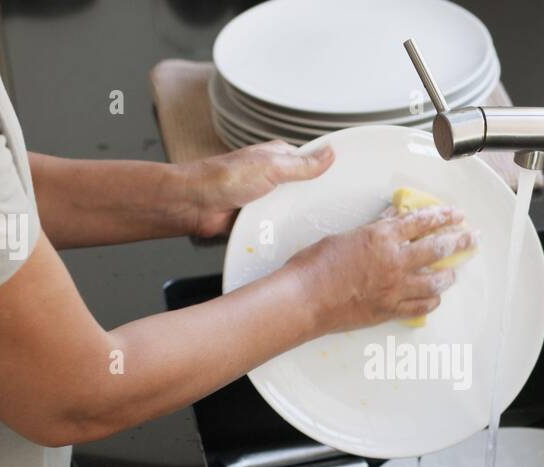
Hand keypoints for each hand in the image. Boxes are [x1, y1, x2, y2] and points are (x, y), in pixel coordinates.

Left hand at [179, 140, 334, 236]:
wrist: (194, 205)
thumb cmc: (223, 179)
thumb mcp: (270, 167)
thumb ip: (302, 164)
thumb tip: (330, 152)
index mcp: (278, 157)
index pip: (312, 162)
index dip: (328, 171)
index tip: (348, 181)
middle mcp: (273, 177)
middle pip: (305, 189)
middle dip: (316, 198)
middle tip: (339, 210)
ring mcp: (265, 199)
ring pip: (293, 209)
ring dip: (299, 216)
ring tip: (321, 226)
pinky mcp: (258, 219)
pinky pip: (278, 226)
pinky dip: (284, 230)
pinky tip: (296, 236)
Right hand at [283, 205, 478, 334]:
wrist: (305, 298)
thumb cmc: (316, 265)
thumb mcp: (347, 236)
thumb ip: (373, 230)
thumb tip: (390, 221)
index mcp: (382, 237)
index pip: (421, 222)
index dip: (442, 216)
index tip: (457, 214)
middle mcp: (394, 261)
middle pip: (437, 248)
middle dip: (460, 241)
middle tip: (473, 238)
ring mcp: (394, 288)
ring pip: (435, 281)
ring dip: (449, 274)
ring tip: (455, 271)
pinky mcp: (389, 310)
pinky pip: (420, 306)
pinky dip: (431, 301)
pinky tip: (435, 297)